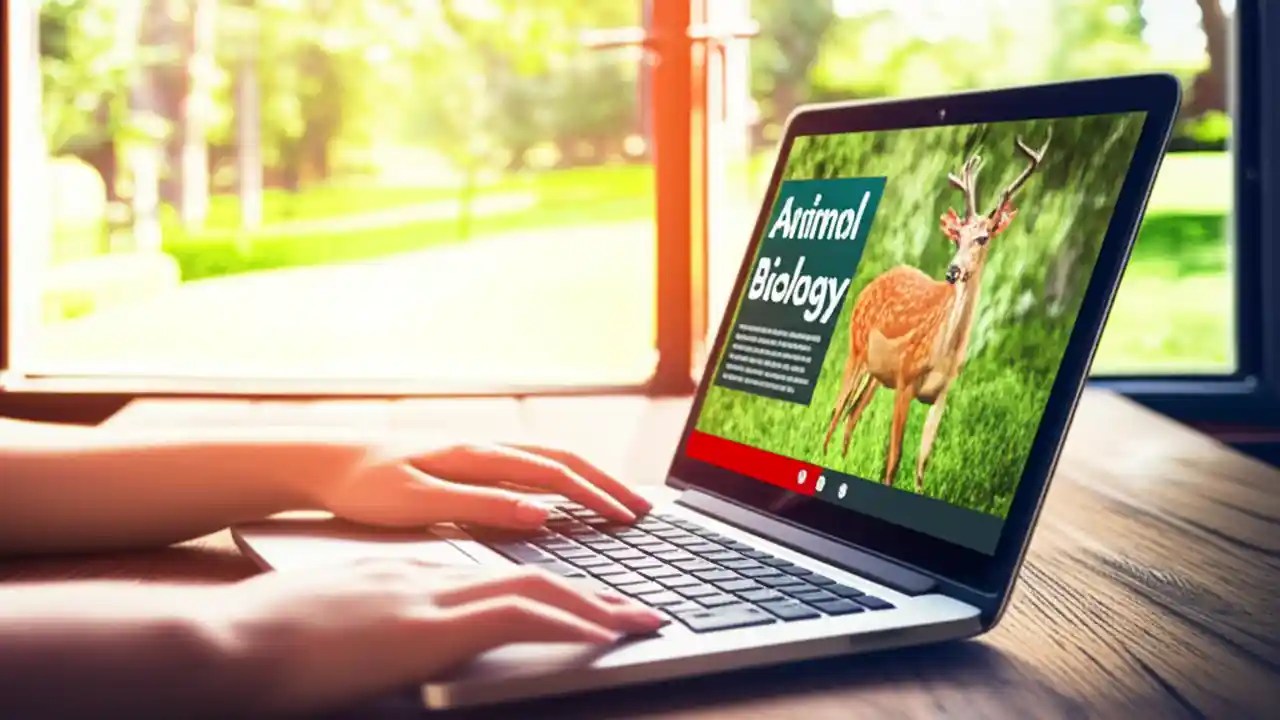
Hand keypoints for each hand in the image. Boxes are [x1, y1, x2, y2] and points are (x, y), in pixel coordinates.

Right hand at [225, 559, 665, 714]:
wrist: (227, 644)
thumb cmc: (265, 642)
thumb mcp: (333, 622)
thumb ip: (376, 621)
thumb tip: (392, 642)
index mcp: (405, 577)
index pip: (493, 576)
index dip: (546, 587)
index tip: (580, 600)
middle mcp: (427, 577)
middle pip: (528, 574)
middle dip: (588, 590)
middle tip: (634, 607)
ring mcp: (428, 599)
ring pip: (535, 589)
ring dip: (595, 605)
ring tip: (638, 621)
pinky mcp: (427, 630)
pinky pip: (518, 618)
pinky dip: (567, 622)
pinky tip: (601, 633)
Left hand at [314, 439, 651, 530]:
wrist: (323, 460)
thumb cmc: (363, 485)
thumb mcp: (420, 503)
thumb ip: (481, 507)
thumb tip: (541, 514)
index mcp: (478, 456)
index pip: (555, 474)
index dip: (597, 496)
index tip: (629, 518)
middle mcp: (484, 447)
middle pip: (563, 460)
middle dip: (607, 484)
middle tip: (644, 510)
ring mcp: (478, 451)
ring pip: (549, 460)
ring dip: (589, 478)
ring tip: (619, 499)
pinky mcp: (467, 461)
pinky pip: (529, 466)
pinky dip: (562, 478)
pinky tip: (567, 494)